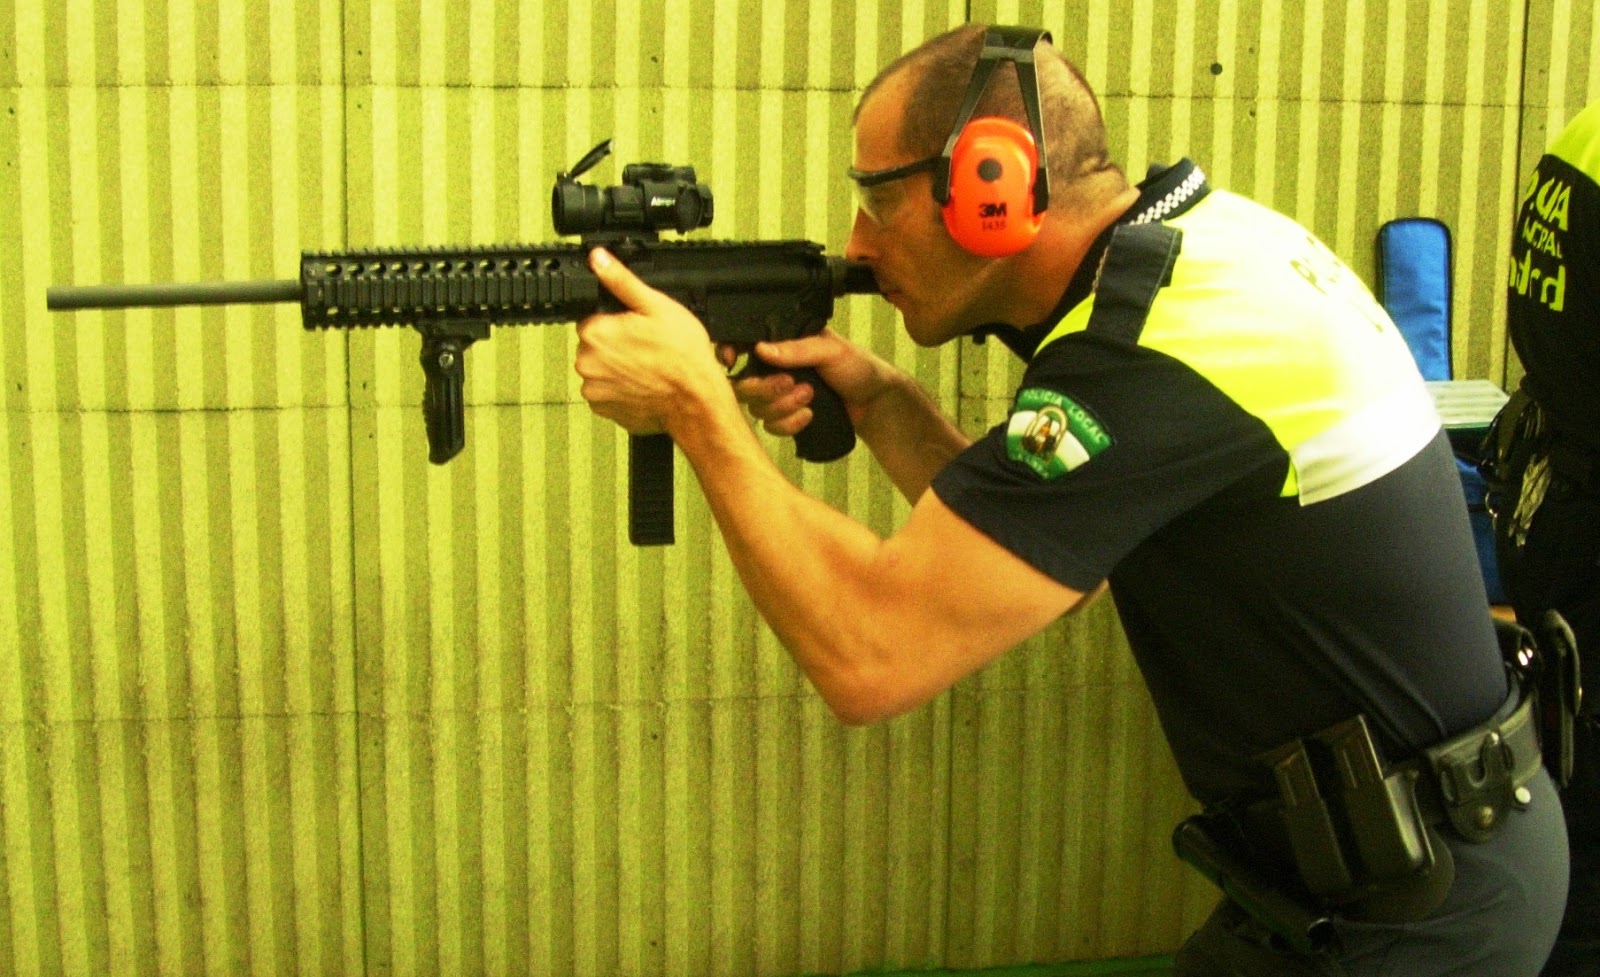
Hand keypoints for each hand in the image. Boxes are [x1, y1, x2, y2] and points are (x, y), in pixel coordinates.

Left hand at [574, 247, 731, 434]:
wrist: (696, 400)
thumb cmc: (682, 355)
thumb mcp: (657, 306)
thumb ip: (621, 281)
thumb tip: (598, 258)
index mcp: (595, 333)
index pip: (592, 320)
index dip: (616, 323)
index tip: (637, 329)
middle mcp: (587, 362)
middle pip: (595, 345)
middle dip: (615, 345)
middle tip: (646, 348)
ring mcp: (594, 390)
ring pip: (601, 369)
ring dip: (617, 368)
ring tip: (647, 368)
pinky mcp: (604, 410)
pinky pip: (607, 392)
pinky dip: (621, 389)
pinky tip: (643, 384)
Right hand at [730, 329, 884, 438]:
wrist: (874, 402)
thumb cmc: (857, 367)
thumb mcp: (830, 349)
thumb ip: (797, 349)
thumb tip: (761, 349)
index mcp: (782, 344)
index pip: (743, 345)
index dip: (730, 352)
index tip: (732, 360)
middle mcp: (775, 370)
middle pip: (744, 384)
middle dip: (767, 388)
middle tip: (792, 383)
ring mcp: (779, 396)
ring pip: (757, 408)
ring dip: (783, 406)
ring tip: (810, 397)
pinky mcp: (786, 417)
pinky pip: (771, 427)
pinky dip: (789, 424)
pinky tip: (808, 416)